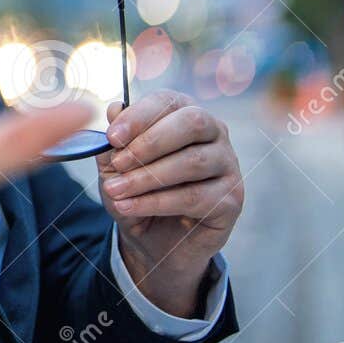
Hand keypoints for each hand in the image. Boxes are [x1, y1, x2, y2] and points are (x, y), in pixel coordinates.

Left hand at [98, 91, 242, 316]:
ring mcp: (228, 164)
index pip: (168, 101)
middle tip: (119, 163)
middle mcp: (214, 133)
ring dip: (147, 177)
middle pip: (192, 122)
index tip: (112, 138)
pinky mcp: (231, 198)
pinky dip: (155, 202)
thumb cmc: (136, 192)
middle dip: (150, 142)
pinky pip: (194, 197)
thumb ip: (115, 141)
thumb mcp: (115, 166)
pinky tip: (128, 207)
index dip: (139, 116)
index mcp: (183, 114)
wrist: (152, 240)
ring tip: (116, 190)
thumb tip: (114, 108)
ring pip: (193, 162)